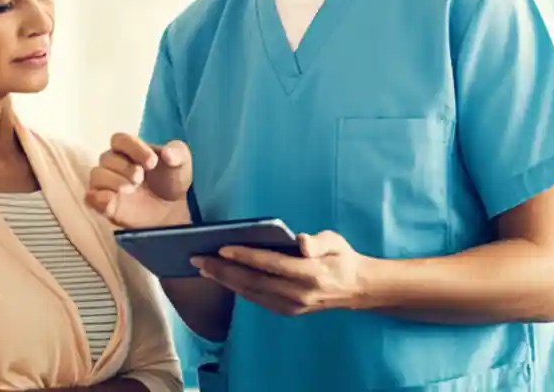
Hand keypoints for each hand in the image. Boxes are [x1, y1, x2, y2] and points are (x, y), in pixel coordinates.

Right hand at [85, 133, 192, 228]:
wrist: (172, 211)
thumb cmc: (172, 181)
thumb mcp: (182, 163)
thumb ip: (178, 153)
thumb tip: (168, 153)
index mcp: (129, 149)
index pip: (120, 139)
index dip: (133, 148)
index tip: (152, 162)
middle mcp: (113, 164)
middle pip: (107, 157)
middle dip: (125, 167)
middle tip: (140, 178)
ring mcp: (106, 184)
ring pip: (97, 175)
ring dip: (113, 180)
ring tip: (130, 189)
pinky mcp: (104, 204)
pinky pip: (91, 197)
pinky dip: (98, 198)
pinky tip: (112, 201)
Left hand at [192, 230, 366, 315]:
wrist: (356, 289)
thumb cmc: (341, 257)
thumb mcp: (336, 241)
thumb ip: (319, 241)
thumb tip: (301, 242)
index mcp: (311, 273)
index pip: (271, 264)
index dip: (246, 256)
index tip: (222, 247)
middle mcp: (298, 293)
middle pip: (254, 282)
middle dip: (223, 270)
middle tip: (197, 258)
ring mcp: (291, 306)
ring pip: (251, 293)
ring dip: (225, 281)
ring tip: (203, 267)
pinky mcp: (287, 311)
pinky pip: (256, 299)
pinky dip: (236, 288)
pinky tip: (222, 277)